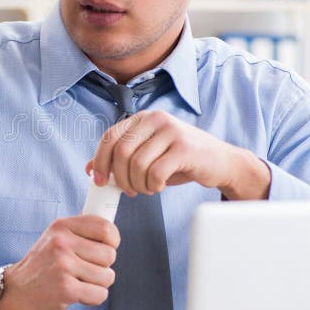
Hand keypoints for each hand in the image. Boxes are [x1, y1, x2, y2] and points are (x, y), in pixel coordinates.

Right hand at [0, 215, 119, 309]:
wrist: (14, 292)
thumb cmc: (40, 266)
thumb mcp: (54, 238)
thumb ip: (79, 232)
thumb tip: (109, 230)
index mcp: (62, 226)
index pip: (106, 228)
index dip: (112, 241)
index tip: (105, 248)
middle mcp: (62, 242)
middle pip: (110, 254)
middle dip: (103, 267)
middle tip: (84, 270)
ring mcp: (63, 265)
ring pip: (108, 276)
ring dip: (98, 284)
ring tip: (78, 282)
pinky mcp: (66, 288)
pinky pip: (100, 294)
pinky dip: (92, 297)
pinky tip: (76, 294)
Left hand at [88, 110, 270, 199]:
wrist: (220, 162)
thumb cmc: (180, 160)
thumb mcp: (147, 156)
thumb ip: (120, 159)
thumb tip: (89, 168)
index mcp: (143, 118)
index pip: (110, 137)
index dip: (100, 160)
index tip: (99, 180)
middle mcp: (156, 119)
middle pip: (121, 152)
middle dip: (121, 178)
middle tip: (130, 191)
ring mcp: (172, 131)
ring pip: (137, 164)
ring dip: (139, 184)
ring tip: (148, 188)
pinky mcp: (185, 148)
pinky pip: (156, 173)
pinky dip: (153, 186)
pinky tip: (160, 186)